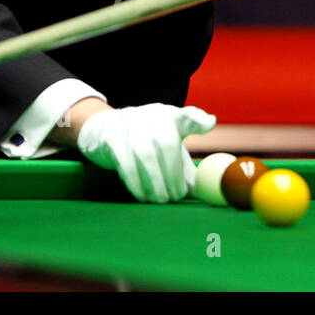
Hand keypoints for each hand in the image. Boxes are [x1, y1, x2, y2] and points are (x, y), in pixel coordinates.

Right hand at [76, 103, 216, 201]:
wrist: (106, 131)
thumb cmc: (147, 144)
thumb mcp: (168, 150)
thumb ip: (187, 169)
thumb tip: (205, 191)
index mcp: (171, 116)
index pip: (187, 115)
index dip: (198, 119)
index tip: (209, 124)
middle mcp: (152, 115)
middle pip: (167, 143)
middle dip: (173, 173)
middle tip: (177, 196)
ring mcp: (130, 122)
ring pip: (145, 155)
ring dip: (155, 182)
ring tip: (161, 199)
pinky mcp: (112, 136)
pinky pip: (125, 162)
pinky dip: (136, 183)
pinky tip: (142, 195)